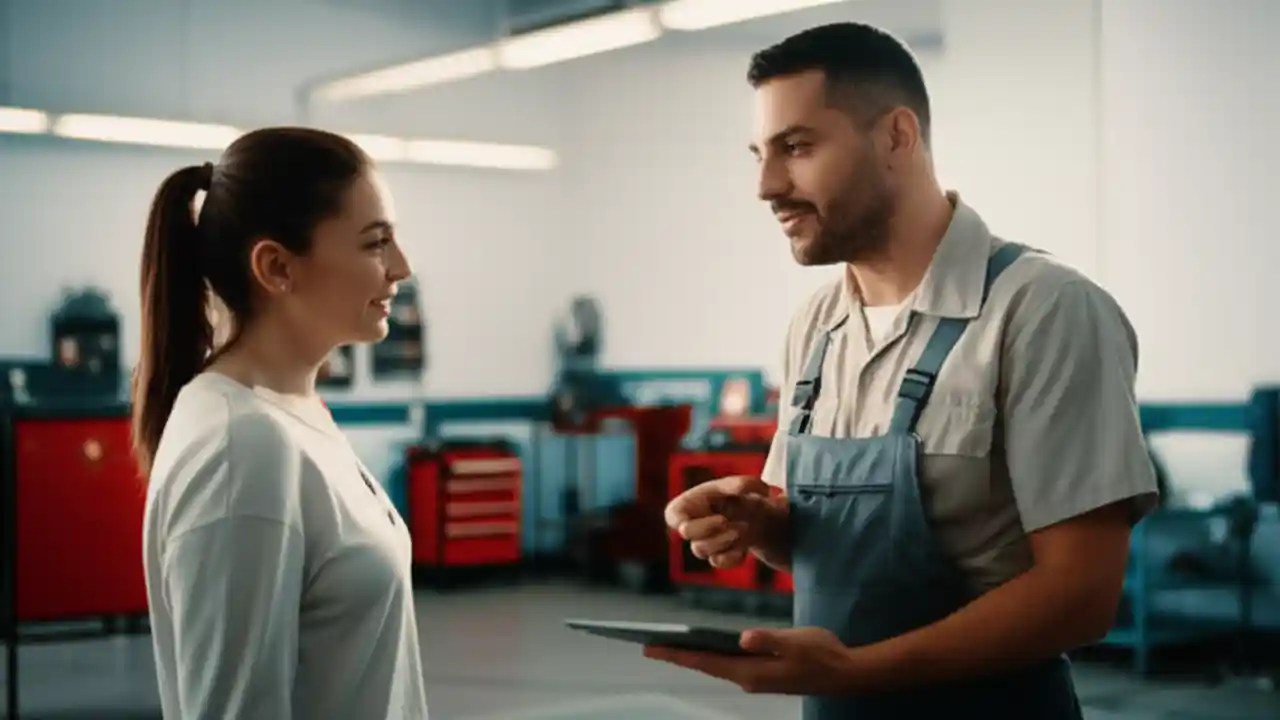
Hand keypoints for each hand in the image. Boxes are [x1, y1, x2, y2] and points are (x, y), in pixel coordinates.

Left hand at [644, 627, 857, 695]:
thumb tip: (743, 638)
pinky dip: (711, 656)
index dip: (676, 654)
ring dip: (693, 655)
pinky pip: (729, 665)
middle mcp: (749, 678)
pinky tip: (704, 646)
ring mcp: (756, 678)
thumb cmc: (823, 654)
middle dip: (677, 654)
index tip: (651, 648)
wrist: (847, 673)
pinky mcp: (764, 674)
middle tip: (648, 645)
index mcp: (752, 671)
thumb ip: (769, 639)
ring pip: (716, 666)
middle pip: (705, 665)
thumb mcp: (797, 641)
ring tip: (669, 644)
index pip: (705, 661)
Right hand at [664, 475, 772, 568]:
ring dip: (723, 539)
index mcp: (689, 505)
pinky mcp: (716, 558)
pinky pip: (718, 562)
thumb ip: (743, 485)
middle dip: (707, 526)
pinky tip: (744, 547)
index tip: (707, 509)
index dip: (681, 516)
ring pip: (700, 550)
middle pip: (685, 533)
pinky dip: (733, 555)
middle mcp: (692, 526)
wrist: (756, 518)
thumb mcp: (740, 486)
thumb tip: (760, 489)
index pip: (672, 514)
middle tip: (725, 520)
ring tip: (744, 527)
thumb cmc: (738, 497)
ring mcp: (702, 544)